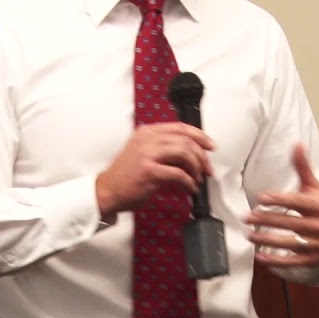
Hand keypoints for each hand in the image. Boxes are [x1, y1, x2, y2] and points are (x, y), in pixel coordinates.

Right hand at [95, 122, 214, 216]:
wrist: (108, 190)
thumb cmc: (127, 175)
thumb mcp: (143, 152)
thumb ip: (164, 148)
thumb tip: (191, 153)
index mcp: (147, 132)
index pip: (180, 127)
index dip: (200, 135)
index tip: (210, 146)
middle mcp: (147, 139)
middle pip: (186, 140)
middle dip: (202, 156)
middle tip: (208, 168)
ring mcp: (147, 154)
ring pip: (184, 153)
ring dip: (197, 167)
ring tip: (198, 178)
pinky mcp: (149, 171)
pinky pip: (178, 174)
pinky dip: (189, 182)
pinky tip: (190, 188)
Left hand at [245, 143, 318, 266]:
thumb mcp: (315, 187)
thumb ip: (303, 168)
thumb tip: (297, 144)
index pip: (298, 203)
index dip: (280, 200)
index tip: (262, 198)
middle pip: (291, 223)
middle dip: (267, 220)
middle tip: (247, 217)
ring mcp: (317, 244)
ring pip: (289, 243)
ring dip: (267, 240)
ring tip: (250, 235)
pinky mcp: (312, 259)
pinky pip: (293, 261)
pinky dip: (276, 260)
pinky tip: (261, 256)